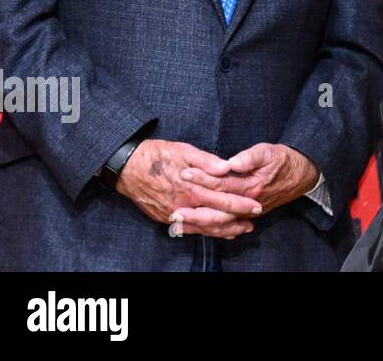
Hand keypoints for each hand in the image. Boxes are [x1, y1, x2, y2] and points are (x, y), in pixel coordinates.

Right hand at [115, 139, 261, 239]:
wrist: (126, 167)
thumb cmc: (156, 155)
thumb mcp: (183, 150)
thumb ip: (206, 161)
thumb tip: (227, 168)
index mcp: (191, 188)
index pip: (222, 200)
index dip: (241, 204)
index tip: (256, 206)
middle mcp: (182, 205)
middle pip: (214, 218)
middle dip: (235, 221)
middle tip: (253, 222)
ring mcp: (172, 214)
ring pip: (202, 227)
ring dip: (222, 230)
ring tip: (239, 230)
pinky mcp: (164, 218)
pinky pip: (187, 229)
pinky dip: (203, 231)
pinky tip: (214, 231)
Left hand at [176, 142, 318, 220]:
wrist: (303, 175)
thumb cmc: (284, 161)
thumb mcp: (269, 151)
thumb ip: (250, 157)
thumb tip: (232, 162)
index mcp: (250, 186)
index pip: (220, 184)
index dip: (202, 178)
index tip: (184, 173)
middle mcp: (248, 203)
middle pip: (217, 211)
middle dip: (194, 211)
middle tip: (173, 210)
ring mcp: (248, 211)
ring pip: (220, 223)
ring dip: (199, 224)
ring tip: (179, 224)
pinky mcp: (248, 214)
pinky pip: (227, 225)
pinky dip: (211, 229)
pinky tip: (197, 229)